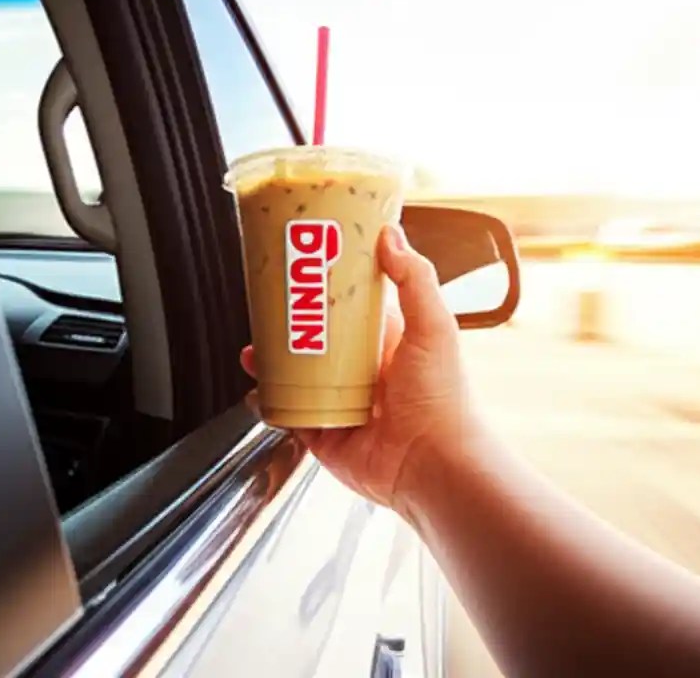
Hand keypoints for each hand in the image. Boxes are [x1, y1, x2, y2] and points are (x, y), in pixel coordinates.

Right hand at [241, 224, 474, 511]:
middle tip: (267, 308)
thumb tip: (392, 235)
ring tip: (255, 347)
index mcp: (389, 343)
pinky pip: (287, 416)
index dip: (328, 290)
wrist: (434, 465)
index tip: (304, 269)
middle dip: (289, 326)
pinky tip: (257, 388)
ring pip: (295, 377)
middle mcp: (364, 373)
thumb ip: (414, 279)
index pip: (351, 308)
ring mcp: (341, 405)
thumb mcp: (434, 326)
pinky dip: (269, 403)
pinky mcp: (323, 435)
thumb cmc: (444, 400)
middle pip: (316, 341)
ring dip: (272, 362)